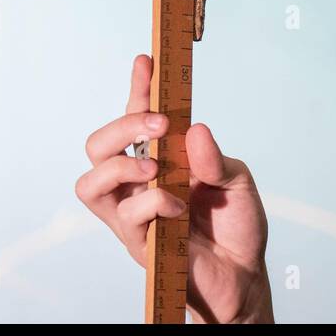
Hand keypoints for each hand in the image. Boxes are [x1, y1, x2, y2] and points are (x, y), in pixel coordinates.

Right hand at [75, 54, 273, 322]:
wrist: (244, 276)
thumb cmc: (236, 227)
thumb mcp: (237, 181)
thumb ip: (214, 157)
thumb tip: (193, 129)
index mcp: (163, 160)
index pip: (139, 119)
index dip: (139, 88)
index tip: (147, 59)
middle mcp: (139, 184)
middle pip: (98, 145)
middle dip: (123, 123)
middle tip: (159, 123)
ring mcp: (132, 213)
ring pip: (90, 182)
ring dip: (121, 164)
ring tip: (156, 167)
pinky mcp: (137, 242)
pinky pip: (127, 214)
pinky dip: (154, 201)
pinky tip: (179, 206)